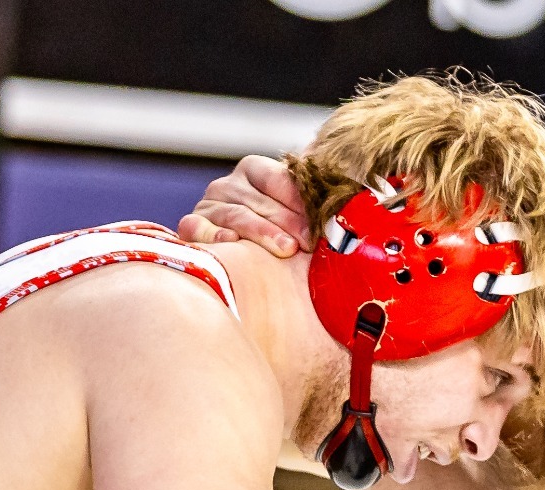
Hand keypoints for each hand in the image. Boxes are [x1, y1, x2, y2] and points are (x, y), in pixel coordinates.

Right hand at [178, 155, 308, 255]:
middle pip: (260, 200)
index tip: (321, 221)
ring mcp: (208, 204)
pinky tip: (232, 243)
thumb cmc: (278, 236)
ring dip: (262, 232)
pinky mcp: (191, 225)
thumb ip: (313, 203)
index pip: (278, 180)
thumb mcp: (295, 214)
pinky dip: (213, 235)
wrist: (240, 264)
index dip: (301, 201)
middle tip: (310, 242)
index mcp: (254, 170)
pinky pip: (197, 227)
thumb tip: (352, 199)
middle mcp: (228, 184)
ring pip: (235, 215)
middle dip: (288, 222)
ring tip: (286, 248)